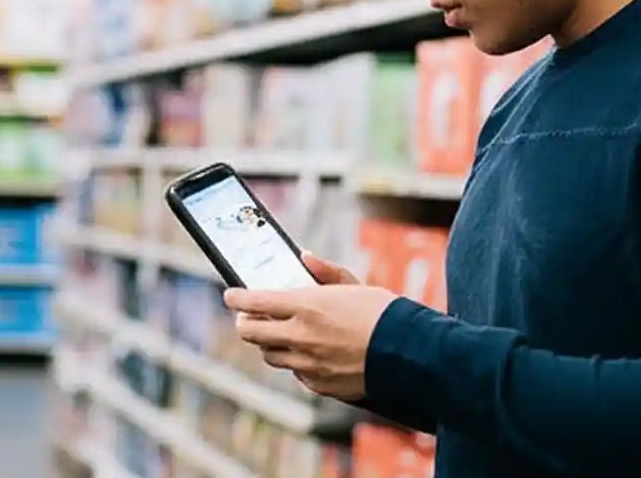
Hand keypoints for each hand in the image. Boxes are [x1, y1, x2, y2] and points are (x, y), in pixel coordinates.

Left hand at [225, 254, 394, 400]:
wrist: (409, 355)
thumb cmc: (384, 314)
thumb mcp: (355, 284)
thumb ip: (325, 271)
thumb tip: (304, 257)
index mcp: (306, 305)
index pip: (254, 301)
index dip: (236, 298)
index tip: (230, 295)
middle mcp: (300, 335)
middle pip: (251, 333)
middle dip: (245, 323)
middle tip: (247, 317)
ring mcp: (307, 363)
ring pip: (270, 355)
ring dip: (269, 343)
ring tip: (278, 334)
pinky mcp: (318, 384)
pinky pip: (295, 372)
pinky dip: (296, 361)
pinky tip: (309, 352)